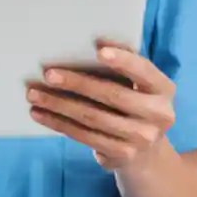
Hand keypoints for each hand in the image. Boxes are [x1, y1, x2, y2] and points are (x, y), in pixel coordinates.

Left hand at [27, 42, 176, 169]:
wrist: (147, 154)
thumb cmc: (135, 103)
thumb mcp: (139, 86)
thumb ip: (123, 67)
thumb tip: (91, 40)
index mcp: (163, 90)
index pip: (144, 72)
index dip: (123, 61)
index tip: (99, 50)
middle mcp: (158, 115)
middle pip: (113, 96)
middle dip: (77, 83)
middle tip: (48, 74)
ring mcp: (141, 139)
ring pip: (92, 118)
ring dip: (58, 104)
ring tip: (33, 93)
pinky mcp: (121, 155)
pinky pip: (84, 136)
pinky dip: (58, 123)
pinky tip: (40, 113)